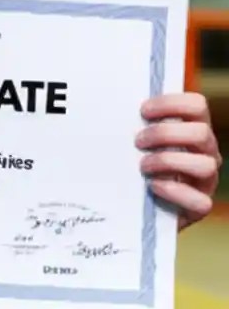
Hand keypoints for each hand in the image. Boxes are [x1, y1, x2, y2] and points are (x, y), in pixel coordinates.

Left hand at [136, 93, 221, 229]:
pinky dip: (174, 192)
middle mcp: (205, 152)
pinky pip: (200, 201)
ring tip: (143, 166)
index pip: (197, 105)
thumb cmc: (133, 161)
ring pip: (205, 165)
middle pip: (201, 133)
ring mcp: (205, 179)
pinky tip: (153, 186)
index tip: (143, 111)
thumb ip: (131, 122)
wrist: (134, 203)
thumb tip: (102, 103)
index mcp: (192, 129)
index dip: (172, 103)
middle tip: (138, 141)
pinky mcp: (199, 205)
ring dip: (169, 161)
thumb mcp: (133, 139)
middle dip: (165, 134)